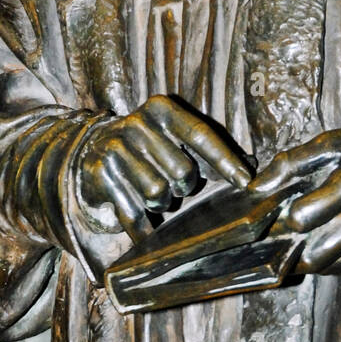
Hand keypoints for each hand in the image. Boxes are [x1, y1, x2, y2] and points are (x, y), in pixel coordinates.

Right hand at [77, 95, 251, 241]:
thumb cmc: (146, 151)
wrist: (88, 155)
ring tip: (154, 196)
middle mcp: (137, 124)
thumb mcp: (174, 140)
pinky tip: (146, 231)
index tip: (247, 182)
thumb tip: (252, 167)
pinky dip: (143, 228)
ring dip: (161, 203)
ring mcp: (114, 148)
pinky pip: (132, 213)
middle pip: (182, 171)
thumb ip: (209, 150)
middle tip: (175, 187)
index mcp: (161, 110)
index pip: (201, 135)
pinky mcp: (98, 173)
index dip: (225, 160)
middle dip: (184, 188)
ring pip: (157, 193)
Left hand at [251, 127, 340, 273]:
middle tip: (291, 228)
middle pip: (311, 253)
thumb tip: (256, 188)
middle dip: (294, 242)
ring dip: (309, 253)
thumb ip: (292, 162)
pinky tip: (330, 237)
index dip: (287, 213)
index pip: (302, 217)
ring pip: (326, 266)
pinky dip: (331, 258)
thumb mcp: (333, 142)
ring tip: (309, 233)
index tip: (286, 206)